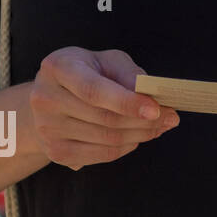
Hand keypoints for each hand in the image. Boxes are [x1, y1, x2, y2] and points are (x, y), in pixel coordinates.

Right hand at [28, 47, 177, 169]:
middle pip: (105, 119)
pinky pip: (103, 155)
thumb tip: (154, 99)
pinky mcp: (56, 152)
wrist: (50, 96)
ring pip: (108, 139)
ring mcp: (47, 128)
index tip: (156, 109)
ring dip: (141, 135)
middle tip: (171, 118)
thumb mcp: (106, 61)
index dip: (127, 102)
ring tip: (159, 126)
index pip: (94, 91)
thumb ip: (129, 74)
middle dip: (145, 121)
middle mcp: (45, 99)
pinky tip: (137, 137)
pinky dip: (127, 147)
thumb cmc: (87, 72)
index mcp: (58, 68)